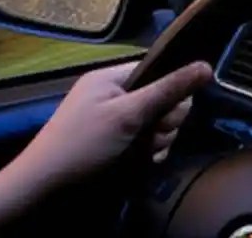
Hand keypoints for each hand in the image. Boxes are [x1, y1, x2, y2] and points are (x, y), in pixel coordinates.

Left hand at [0, 60, 211, 231]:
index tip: (168, 111)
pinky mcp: (116, 143)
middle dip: (164, 120)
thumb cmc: (84, 143)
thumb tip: (207, 66)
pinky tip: (144, 161)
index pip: (159, 69)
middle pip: (162, 98)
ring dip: (157, 140)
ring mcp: (115, 120)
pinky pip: (146, 140)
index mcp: (112, 77)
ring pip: (157, 123)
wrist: (45, 187)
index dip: (171, 89)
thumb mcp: (128, 114)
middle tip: (152, 136)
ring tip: (143, 152)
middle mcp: (114, 95)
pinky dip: (149, 152)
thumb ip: (168, 90)